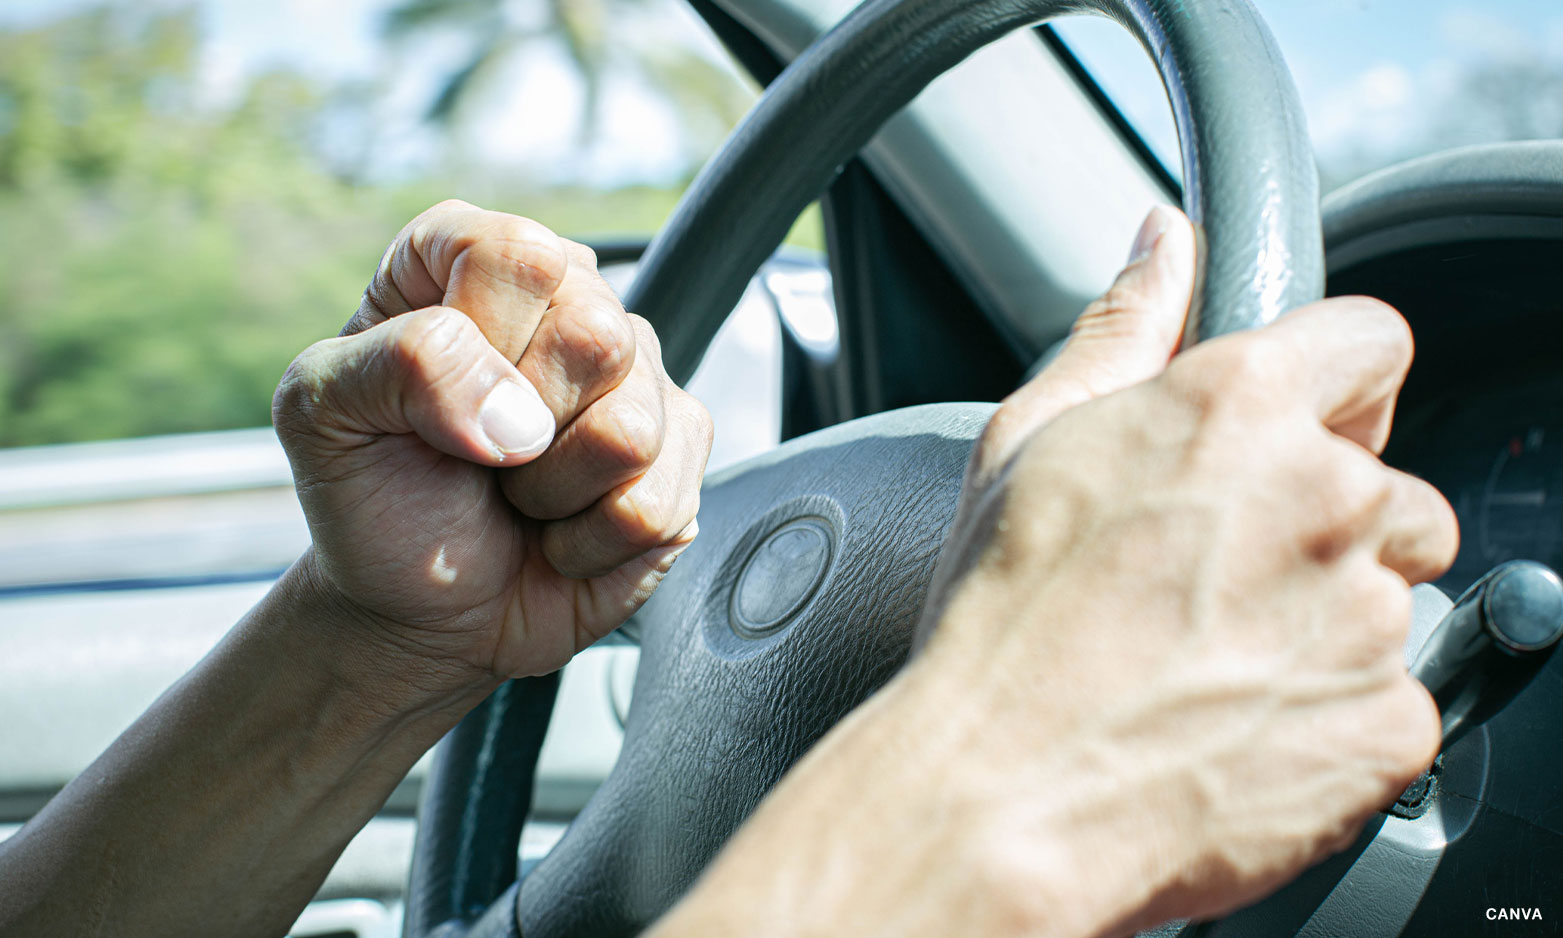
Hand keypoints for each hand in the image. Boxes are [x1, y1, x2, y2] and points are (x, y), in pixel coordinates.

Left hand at [272, 200, 711, 698]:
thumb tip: (519, 416)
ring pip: (633, 428)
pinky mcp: (680, 452)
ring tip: (520, 494)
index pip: (521, 255)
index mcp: (470, 261)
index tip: (430, 401)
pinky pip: (659, 502)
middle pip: (596, 334)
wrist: (421, 609)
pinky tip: (561, 532)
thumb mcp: (323, 414)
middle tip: (480, 457)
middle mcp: (568, 301)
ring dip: (554, 493)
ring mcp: (637, 376)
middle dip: (521, 428)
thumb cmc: (374, 497)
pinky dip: (591, 543)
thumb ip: (399, 363)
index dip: (482, 338)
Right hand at [648, 208, 1456, 937]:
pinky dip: (1332, 710)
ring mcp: (1366, 613)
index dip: (1337, 385)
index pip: (1372, 340)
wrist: (1000, 794)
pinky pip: (1393, 696)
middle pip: (1389, 482)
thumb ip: (1122, 326)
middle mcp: (1325, 495)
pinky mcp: (1390, 718)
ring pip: (1391, 593)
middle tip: (1219, 575)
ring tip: (1214, 658)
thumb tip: (1163, 241)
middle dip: (1326, 520)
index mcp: (1239, 408)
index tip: (1305, 429)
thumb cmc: (999, 624)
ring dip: (1328, 617)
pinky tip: (1236, 721)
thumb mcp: (1030, 443)